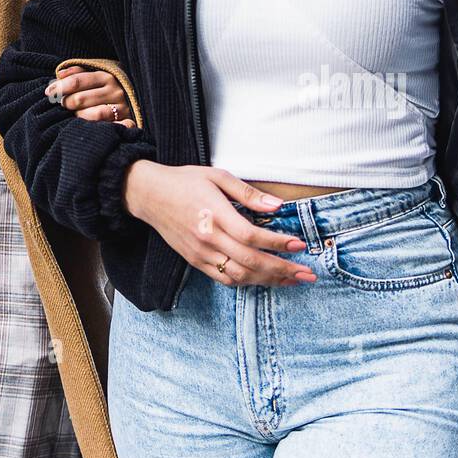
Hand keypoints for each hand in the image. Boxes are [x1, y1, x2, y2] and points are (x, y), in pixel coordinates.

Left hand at [44, 65, 135, 126]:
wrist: (141, 96)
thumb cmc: (109, 87)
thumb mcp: (96, 74)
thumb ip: (77, 73)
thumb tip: (58, 74)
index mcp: (106, 76)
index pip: (77, 81)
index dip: (60, 87)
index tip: (49, 92)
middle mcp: (115, 90)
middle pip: (80, 99)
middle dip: (67, 103)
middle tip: (64, 105)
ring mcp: (122, 107)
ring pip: (93, 114)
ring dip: (79, 116)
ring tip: (76, 114)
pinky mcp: (128, 121)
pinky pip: (107, 127)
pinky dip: (95, 127)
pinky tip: (87, 126)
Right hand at [123, 162, 317, 287]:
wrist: (149, 194)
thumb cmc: (185, 181)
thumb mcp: (217, 176)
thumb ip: (248, 193)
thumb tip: (278, 206)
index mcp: (214, 214)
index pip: (251, 236)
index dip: (278, 243)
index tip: (300, 245)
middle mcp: (207, 238)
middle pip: (250, 261)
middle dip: (282, 270)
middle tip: (308, 274)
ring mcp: (200, 253)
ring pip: (239, 275)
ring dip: (269, 280)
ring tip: (293, 280)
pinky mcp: (195, 261)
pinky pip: (225, 278)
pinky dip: (247, 282)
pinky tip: (264, 279)